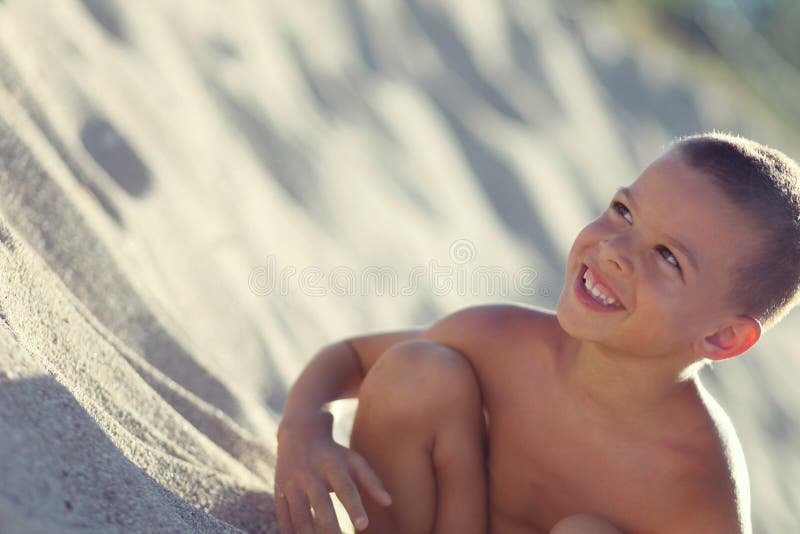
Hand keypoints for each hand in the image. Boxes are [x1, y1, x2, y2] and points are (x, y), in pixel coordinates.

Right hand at [274, 411, 391, 533]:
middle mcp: (310, 474)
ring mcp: (292, 483)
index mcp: (332, 465)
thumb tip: (389, 502)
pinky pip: (283, 516)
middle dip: (330, 527)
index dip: (354, 508)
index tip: (363, 526)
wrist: (300, 433)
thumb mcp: (353, 461)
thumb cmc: (334, 453)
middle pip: (320, 504)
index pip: (345, 489)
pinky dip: (289, 532)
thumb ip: (371, 481)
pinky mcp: (279, 490)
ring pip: (299, 514)